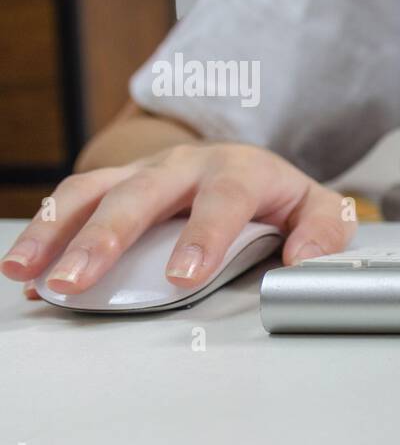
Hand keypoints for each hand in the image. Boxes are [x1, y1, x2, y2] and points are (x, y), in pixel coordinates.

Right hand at [2, 143, 354, 295]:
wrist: (246, 164)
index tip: (182, 276)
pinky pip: (75, 203)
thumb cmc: (280, 197)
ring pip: (92, 192)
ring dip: (57, 232)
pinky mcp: (117, 183)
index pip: (222, 200)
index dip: (202, 237)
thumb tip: (301, 261)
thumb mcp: (319, 209)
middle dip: (106, 239)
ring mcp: (144, 171)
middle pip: (140, 195)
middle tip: (80, 280)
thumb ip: (324, 234)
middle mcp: (186, 164)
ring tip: (28, 272)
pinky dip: (48, 236)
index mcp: (241, 169)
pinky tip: (30, 272)